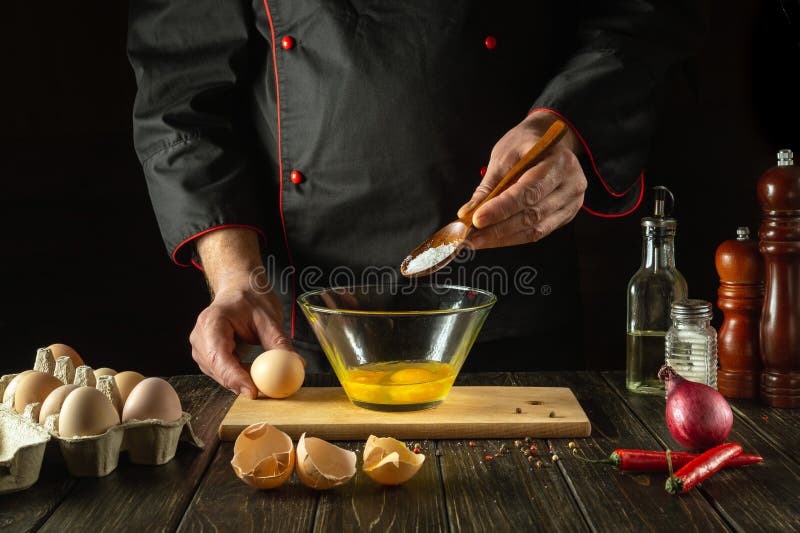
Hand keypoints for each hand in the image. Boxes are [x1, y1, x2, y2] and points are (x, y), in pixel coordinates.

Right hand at [189, 228, 292, 397]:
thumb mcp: (269, 318)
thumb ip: (279, 343)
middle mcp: (200, 336)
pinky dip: (238, 375)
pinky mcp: (207, 356)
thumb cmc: (251, 299)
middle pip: (217, 369)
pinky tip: (253, 368)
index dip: (234, 376)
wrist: (239, 290)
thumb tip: (296, 365)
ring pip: (219, 375)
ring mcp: (200, 348)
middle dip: (240, 382)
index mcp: (212, 321)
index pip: (219, 355)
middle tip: (267, 389)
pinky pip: (222, 373)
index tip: (253, 391)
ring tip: (262, 369)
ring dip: (241, 379)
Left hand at [458, 111, 586, 248]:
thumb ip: (488, 186)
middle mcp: (572, 184)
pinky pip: (539, 232)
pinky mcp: (566, 215)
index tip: (476, 220)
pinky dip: (513, 238)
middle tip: (471, 237)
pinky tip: (494, 239)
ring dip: (503, 238)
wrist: (549, 140)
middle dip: (498, 229)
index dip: (501, 209)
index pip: (528, 191)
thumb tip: (467, 213)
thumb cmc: (525, 143)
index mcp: (559, 162)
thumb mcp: (504, 156)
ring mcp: (572, 202)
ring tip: (478, 240)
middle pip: (533, 215)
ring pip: (535, 229)